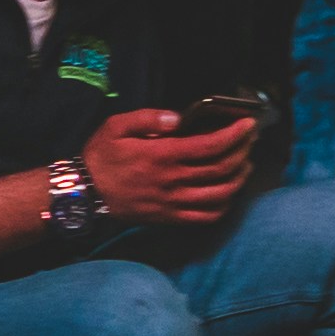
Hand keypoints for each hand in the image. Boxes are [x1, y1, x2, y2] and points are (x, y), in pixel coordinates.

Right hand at [80, 106, 256, 232]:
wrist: (85, 193)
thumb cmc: (101, 157)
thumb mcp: (116, 126)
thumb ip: (148, 118)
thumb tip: (178, 118)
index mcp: (162, 155)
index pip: (210, 145)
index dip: (234, 135)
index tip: (248, 125)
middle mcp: (172, 180)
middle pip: (221, 168)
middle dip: (242, 151)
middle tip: (250, 140)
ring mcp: (173, 202)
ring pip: (220, 193)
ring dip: (239, 178)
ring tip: (245, 165)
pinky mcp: (170, 217)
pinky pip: (206, 216)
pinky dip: (224, 206)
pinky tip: (227, 194)